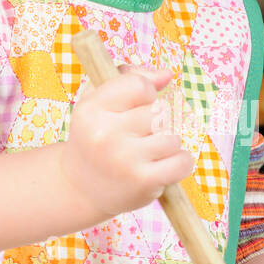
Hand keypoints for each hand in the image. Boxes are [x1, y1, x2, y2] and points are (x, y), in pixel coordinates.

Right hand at [60, 63, 194, 224]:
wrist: (80, 189)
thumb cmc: (96, 137)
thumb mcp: (99, 101)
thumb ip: (131, 78)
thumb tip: (167, 75)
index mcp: (91, 109)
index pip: (140, 86)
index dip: (147, 94)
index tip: (138, 106)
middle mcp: (104, 134)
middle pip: (159, 112)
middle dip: (157, 123)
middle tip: (138, 136)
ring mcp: (125, 159)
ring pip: (173, 137)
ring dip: (167, 145)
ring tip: (146, 154)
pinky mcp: (143, 181)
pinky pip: (184, 161)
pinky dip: (180, 163)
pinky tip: (163, 166)